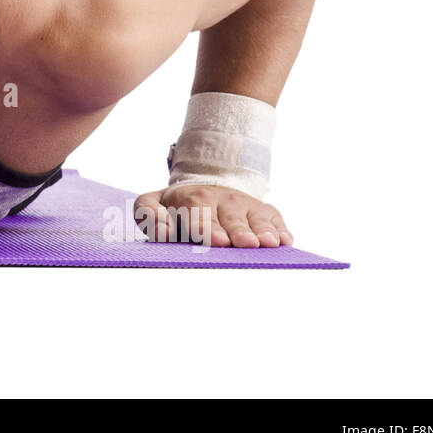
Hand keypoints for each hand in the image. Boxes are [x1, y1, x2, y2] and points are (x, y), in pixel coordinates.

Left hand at [133, 184, 293, 246]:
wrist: (202, 188)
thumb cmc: (176, 207)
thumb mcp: (152, 204)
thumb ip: (148, 213)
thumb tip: (160, 229)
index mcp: (193, 199)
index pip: (199, 214)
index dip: (208, 228)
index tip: (218, 241)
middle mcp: (223, 200)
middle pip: (231, 219)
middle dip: (238, 231)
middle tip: (245, 244)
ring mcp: (246, 205)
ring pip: (256, 218)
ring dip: (263, 230)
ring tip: (268, 243)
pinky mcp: (265, 211)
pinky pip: (275, 218)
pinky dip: (281, 229)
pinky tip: (285, 240)